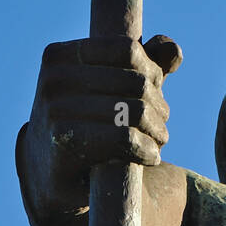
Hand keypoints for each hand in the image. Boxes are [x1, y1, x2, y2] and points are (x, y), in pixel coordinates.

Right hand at [22, 35, 181, 220]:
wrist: (52, 176)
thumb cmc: (86, 126)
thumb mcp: (111, 91)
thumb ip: (143, 67)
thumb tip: (174, 50)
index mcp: (59, 56)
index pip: (127, 49)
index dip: (151, 72)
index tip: (154, 92)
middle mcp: (53, 78)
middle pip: (136, 82)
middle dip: (158, 106)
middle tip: (160, 126)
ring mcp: (54, 109)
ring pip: (134, 110)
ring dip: (157, 130)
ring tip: (159, 141)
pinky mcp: (64, 142)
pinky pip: (124, 137)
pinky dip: (147, 149)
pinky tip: (151, 156)